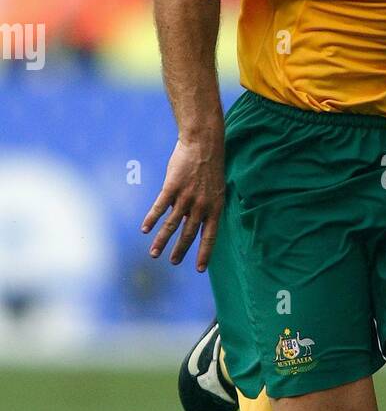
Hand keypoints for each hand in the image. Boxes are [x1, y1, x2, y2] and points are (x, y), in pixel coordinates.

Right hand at [141, 135, 224, 270]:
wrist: (203, 142)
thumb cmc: (210, 164)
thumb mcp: (216, 188)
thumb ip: (206, 205)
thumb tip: (194, 220)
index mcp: (215, 207)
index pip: (210, 236)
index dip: (204, 253)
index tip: (199, 269)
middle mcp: (201, 205)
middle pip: (189, 233)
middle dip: (180, 250)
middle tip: (173, 262)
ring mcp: (186, 197)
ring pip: (172, 224)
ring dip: (162, 240)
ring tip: (154, 254)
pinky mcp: (172, 187)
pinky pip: (159, 207)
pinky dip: (151, 219)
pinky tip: (145, 230)